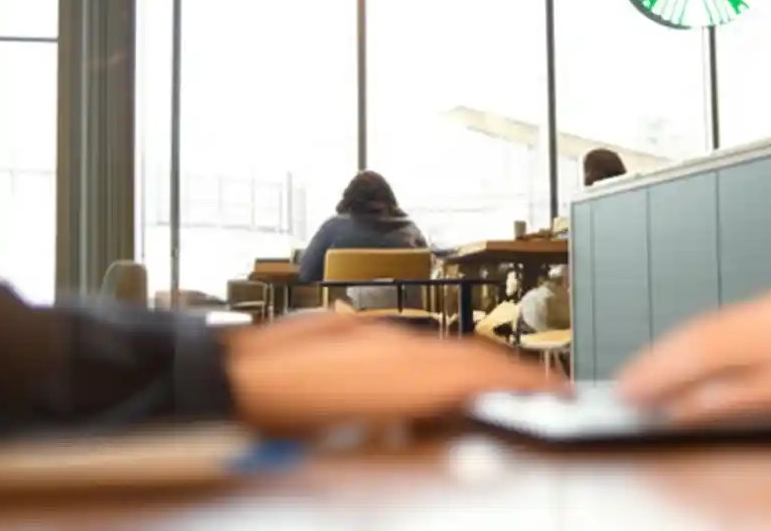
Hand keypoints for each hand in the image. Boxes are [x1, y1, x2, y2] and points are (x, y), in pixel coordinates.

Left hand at [225, 314, 555, 432]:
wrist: (216, 380)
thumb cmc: (273, 415)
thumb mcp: (352, 436)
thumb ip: (410, 417)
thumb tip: (452, 421)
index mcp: (397, 369)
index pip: (478, 370)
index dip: (524, 380)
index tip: (555, 392)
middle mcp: (389, 343)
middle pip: (467, 355)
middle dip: (509, 374)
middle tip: (540, 393)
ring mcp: (371, 335)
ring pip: (440, 349)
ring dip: (474, 368)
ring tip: (496, 391)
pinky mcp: (352, 334)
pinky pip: (411, 346)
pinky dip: (437, 365)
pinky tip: (431, 386)